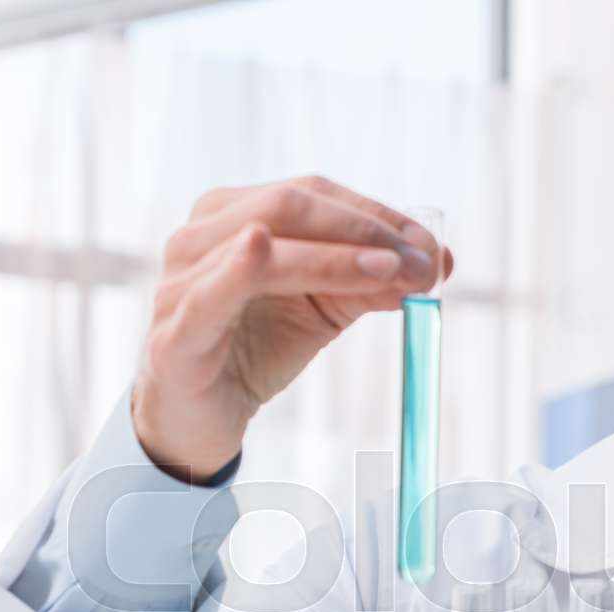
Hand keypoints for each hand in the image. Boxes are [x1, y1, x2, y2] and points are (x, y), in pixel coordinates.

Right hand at [135, 175, 451, 480]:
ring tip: (392, 271)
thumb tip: (438, 261)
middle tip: (420, 263)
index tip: (429, 245)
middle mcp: (199, 236)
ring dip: (333, 257)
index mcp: (233, 214)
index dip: (375, 213)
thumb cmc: (259, 347)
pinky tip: (259, 249)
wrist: (204, 416)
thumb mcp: (325, 308)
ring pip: (262, 248)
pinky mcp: (174, 336)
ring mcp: (180, 283)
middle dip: (363, 231)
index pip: (311, 194)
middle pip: (287, 206)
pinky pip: (207, 296)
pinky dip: (235, 269)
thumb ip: (373, 281)